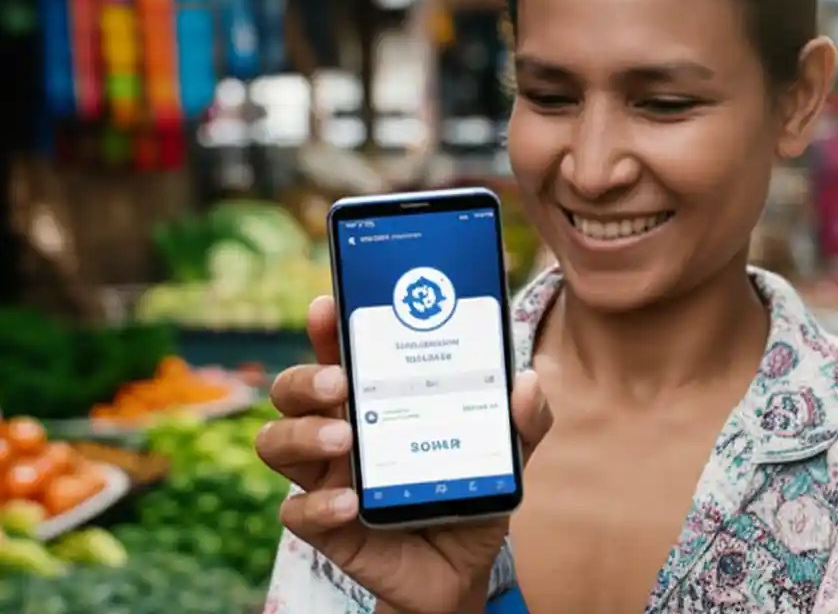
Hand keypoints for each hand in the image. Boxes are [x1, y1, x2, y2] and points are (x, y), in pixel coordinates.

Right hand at [256, 297, 552, 613]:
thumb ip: (524, 418)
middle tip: (340, 382)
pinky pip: (297, 511)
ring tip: (343, 440)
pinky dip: (318, 504)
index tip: (330, 306)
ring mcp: (326, 476)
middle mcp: (340, 429)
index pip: (338, 352)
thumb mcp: (505, 451)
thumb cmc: (467, 489)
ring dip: (301, 434)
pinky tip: (349, 502)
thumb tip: (527, 383)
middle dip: (305, 377)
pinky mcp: (327, 525)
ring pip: (275, 442)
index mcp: (373, 398)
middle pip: (292, 389)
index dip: (327, 327)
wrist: (461, 566)